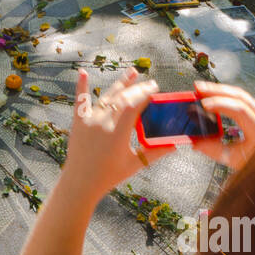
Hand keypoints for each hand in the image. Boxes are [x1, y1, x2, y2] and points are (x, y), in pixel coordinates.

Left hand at [62, 69, 168, 202]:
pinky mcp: (78, 122)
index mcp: (118, 134)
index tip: (155, 88)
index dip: (145, 94)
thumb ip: (156, 152)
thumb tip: (176, 144)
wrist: (81, 182)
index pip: (134, 106)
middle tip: (150, 82)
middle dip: (138, 88)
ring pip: (107, 97)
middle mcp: (102, 124)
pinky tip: (82, 72)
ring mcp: (89, 121)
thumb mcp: (135, 164)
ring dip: (120, 83)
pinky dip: (81, 86)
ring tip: (133, 72)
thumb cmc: (109, 176)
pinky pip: (80, 101)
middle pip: (122, 99)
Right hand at [192, 81, 254, 169]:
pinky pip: (242, 99)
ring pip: (241, 94)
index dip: (220, 104)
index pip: (239, 110)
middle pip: (240, 96)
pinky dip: (226, 95)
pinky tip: (215, 94)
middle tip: (198, 88)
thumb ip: (213, 150)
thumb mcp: (234, 159)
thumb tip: (195, 141)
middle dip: (217, 90)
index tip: (203, 104)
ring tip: (202, 88)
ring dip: (221, 90)